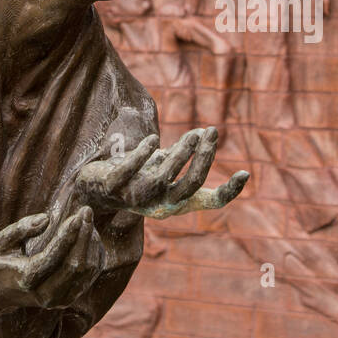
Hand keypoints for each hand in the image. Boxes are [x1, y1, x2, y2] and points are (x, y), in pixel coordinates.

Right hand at [0, 206, 103, 310]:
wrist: (3, 294)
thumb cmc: (3, 263)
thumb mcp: (2, 243)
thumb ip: (20, 229)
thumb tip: (46, 219)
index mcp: (26, 279)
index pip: (52, 257)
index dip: (67, 236)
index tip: (76, 216)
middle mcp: (45, 294)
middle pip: (75, 265)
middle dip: (84, 236)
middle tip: (86, 211)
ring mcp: (60, 300)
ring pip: (87, 270)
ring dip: (90, 242)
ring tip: (86, 221)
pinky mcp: (71, 298)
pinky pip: (91, 274)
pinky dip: (94, 253)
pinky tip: (89, 235)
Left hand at [76, 129, 248, 219]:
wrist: (93, 188)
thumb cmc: (135, 176)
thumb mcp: (162, 164)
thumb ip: (182, 152)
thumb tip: (204, 133)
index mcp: (177, 202)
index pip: (209, 202)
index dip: (229, 192)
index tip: (244, 173)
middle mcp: (161, 205)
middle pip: (190, 186)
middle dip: (204, 158)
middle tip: (212, 132)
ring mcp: (137, 198)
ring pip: (163, 178)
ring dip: (181, 154)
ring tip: (194, 132)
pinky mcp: (114, 187)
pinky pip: (130, 171)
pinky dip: (142, 155)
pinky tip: (153, 139)